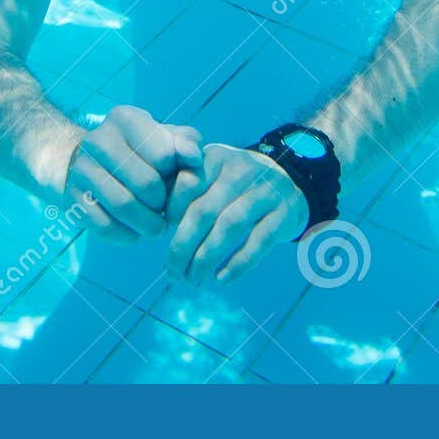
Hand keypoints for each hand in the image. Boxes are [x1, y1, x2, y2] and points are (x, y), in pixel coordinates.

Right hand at [62, 105, 201, 242]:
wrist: (89, 163)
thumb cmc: (140, 152)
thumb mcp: (165, 139)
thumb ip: (188, 143)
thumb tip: (194, 157)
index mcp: (125, 118)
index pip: (164, 155)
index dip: (176, 175)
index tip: (173, 181)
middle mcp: (98, 139)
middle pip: (146, 183)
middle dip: (163, 205)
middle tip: (166, 212)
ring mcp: (81, 169)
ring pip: (124, 206)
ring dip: (148, 225)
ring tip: (156, 228)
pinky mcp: (72, 197)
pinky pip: (104, 225)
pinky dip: (125, 235)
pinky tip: (133, 232)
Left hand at [165, 143, 306, 283]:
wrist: (286, 182)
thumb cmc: (233, 185)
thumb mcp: (210, 174)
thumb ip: (182, 187)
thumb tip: (153, 220)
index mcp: (216, 158)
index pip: (187, 183)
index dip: (171, 212)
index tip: (161, 234)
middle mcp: (241, 170)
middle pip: (204, 211)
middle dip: (182, 246)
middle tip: (172, 272)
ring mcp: (265, 191)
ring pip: (229, 227)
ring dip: (206, 258)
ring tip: (193, 280)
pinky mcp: (283, 214)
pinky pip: (259, 242)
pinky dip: (238, 264)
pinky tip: (221, 279)